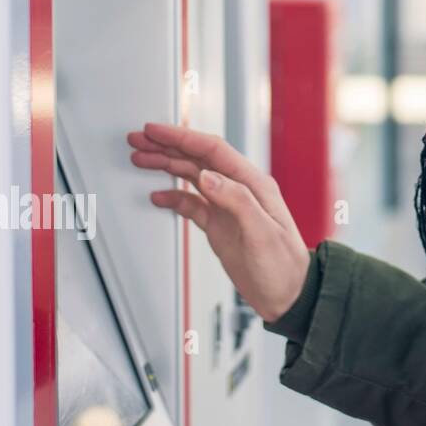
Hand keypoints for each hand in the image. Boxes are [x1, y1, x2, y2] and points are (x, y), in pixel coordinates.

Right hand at [127, 123, 310, 322]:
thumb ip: (237, 201)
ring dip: (167, 166)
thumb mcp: (262, 232)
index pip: (213, 151)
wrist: (288, 294)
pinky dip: (174, 198)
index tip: (156, 131)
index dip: (183, 138)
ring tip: (140, 158)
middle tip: (138, 139)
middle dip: (168, 146)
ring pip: (193, 177)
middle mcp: (240, 191)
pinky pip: (193, 204)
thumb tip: (208, 176)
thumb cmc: (283, 265)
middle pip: (199, 159)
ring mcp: (229, 207)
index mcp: (254, 184)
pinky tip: (157, 195)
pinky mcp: (221, 225)